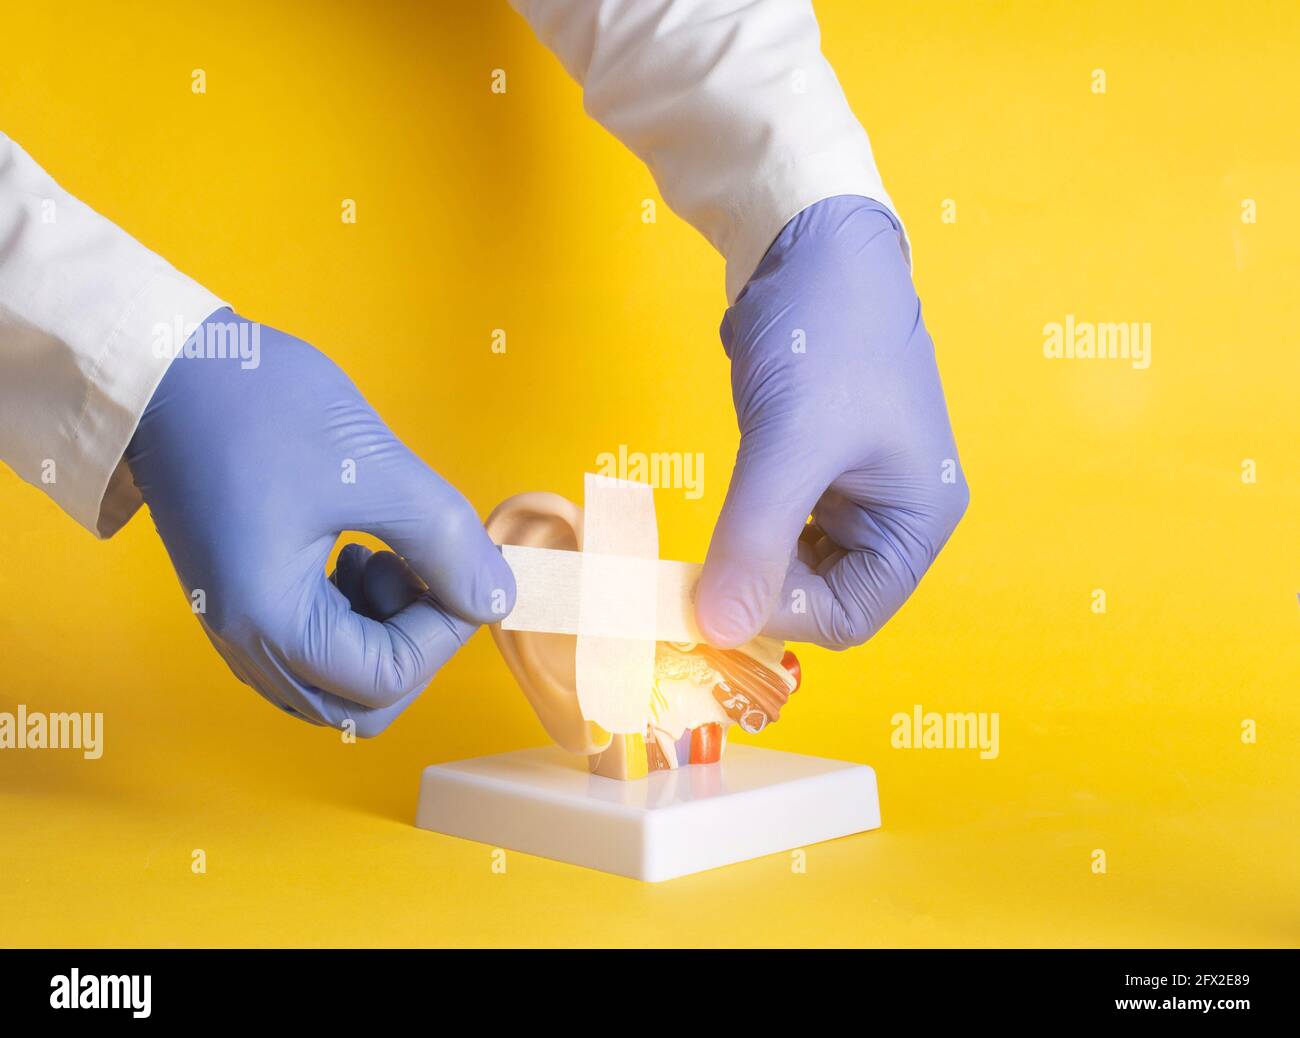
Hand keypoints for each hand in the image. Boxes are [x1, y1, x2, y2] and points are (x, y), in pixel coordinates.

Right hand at [126, 311, 514, 734]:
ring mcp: (237, 625)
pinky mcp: (241, 599)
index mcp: (270, 621)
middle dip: (413, 647)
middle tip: (422, 574)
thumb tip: (496, 598)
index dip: (443, 630)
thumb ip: (444, 541)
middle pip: (358, 705)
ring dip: (382, 633)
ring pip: (336, 681)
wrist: (167, 367)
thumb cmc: (260, 408)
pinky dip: (351, 617)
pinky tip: (355, 550)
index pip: (386, 680)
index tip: (459, 565)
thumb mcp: (370, 468)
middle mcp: (245, 642)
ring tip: (384, 553)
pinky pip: (312, 647)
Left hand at [695, 196, 967, 648]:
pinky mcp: (817, 470)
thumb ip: (755, 540)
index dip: (782, 616)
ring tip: (712, 537)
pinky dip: (748, 532)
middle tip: (700, 573)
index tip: (717, 593)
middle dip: (763, 591)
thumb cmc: (824, 334)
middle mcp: (895, 516)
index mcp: (918, 519)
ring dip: (751, 562)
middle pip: (824, 598)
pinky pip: (781, 529)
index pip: (852, 616)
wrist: (810, 241)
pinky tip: (725, 510)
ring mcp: (856, 493)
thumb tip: (715, 630)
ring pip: (797, 567)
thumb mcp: (790, 442)